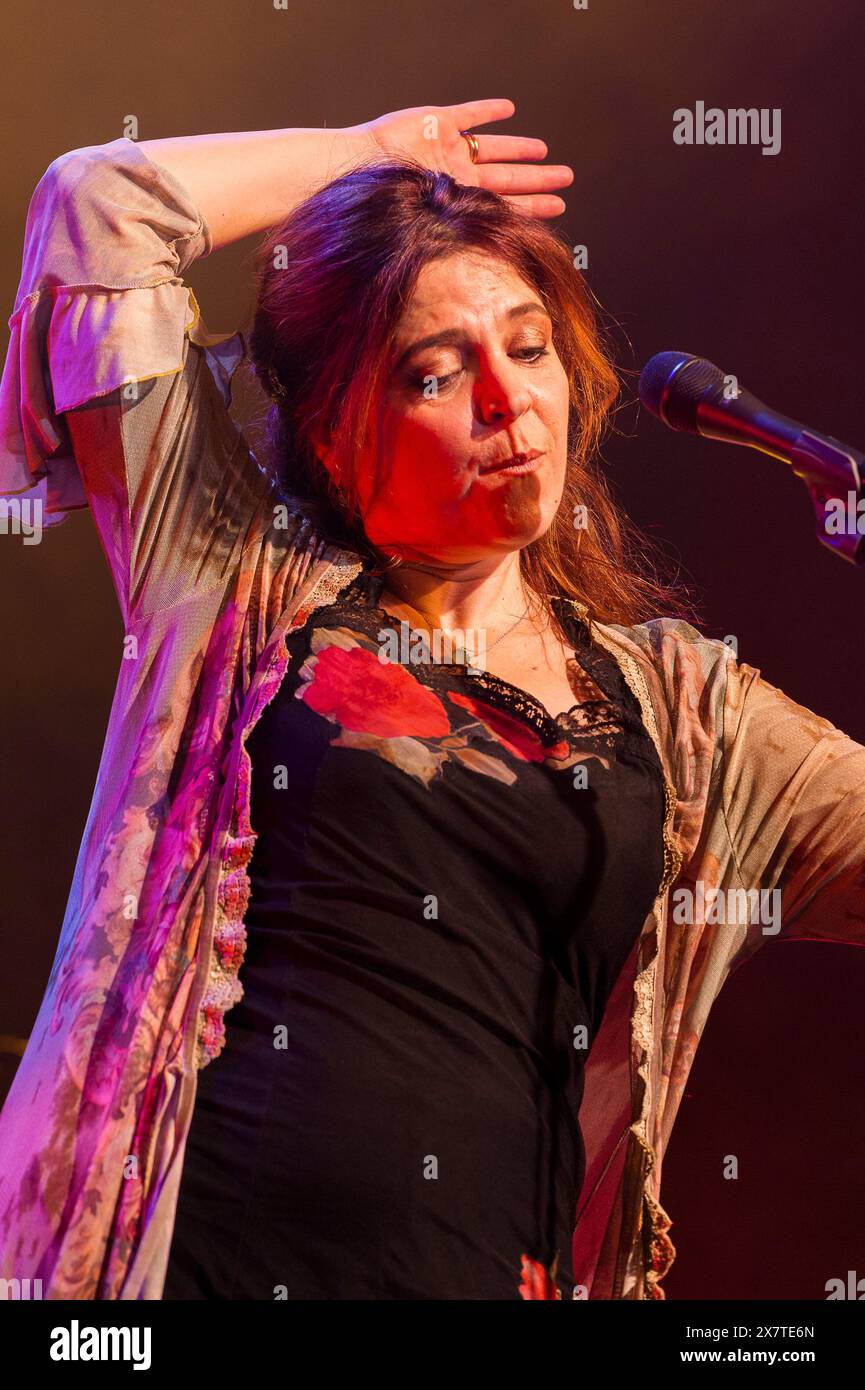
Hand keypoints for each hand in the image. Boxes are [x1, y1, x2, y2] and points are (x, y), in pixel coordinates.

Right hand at [347, 98, 572, 218]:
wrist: (356, 171)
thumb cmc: (386, 205)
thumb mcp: (432, 227)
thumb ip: (465, 235)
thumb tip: (497, 266)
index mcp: (458, 203)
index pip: (505, 204)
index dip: (534, 205)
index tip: (559, 207)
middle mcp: (456, 176)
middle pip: (507, 177)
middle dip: (538, 178)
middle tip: (566, 177)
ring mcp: (446, 148)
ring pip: (491, 147)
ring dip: (518, 148)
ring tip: (544, 151)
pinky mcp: (434, 121)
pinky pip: (467, 114)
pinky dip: (487, 111)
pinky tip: (508, 109)